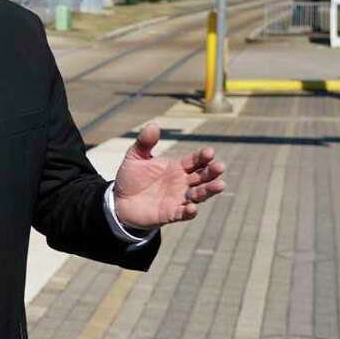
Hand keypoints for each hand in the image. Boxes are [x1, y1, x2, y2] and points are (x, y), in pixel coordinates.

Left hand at [112, 122, 226, 228]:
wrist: (119, 201)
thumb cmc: (132, 177)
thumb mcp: (135, 157)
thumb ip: (145, 142)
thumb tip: (153, 125)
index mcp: (178, 167)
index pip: (195, 161)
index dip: (203, 157)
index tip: (210, 152)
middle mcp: (183, 183)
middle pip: (202, 177)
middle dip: (212, 172)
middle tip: (220, 166)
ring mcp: (179, 198)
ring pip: (199, 194)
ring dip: (209, 190)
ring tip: (220, 185)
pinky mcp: (170, 214)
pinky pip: (183, 214)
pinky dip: (189, 211)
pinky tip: (192, 208)